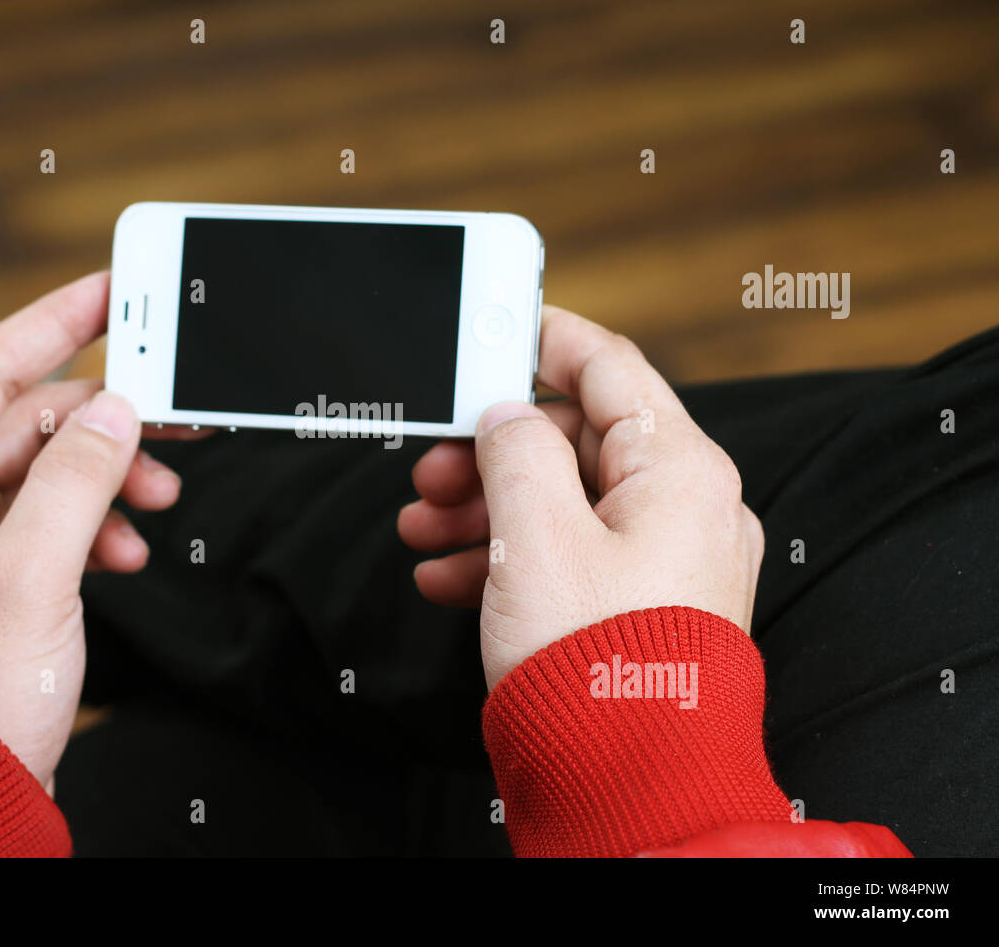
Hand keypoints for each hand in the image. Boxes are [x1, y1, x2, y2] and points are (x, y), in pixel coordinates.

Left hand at [0, 271, 202, 790]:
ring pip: (57, 466)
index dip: (56, 322)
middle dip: (110, 422)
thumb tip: (119, 411)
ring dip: (115, 479)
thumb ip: (76, 482)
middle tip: (177, 409)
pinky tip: (129, 552)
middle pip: (35, 417)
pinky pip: (60, 513)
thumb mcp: (31, 578)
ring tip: (160, 503)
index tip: (116, 290)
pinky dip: (102, 523)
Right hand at [398, 304, 763, 689]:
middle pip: (575, 442)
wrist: (624, 782)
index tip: (497, 325)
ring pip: (562, 504)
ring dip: (485, 510)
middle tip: (433, 468)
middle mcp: (683, 509)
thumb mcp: (535, 533)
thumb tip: (506, 416)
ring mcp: (663, 561)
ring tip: (424, 532)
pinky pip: (568, 557)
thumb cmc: (596, 666)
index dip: (546, 338)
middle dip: (491, 454)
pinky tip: (450, 578)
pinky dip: (507, 558)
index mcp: (679, 471)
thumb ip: (515, 449)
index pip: (610, 368)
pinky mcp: (637, 606)